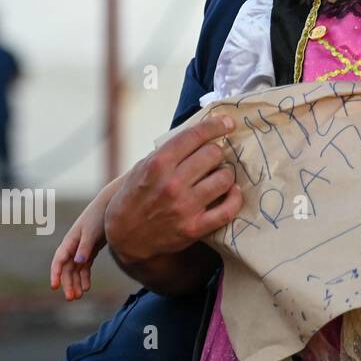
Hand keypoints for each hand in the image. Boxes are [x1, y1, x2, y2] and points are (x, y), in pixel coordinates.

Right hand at [49, 201, 107, 300]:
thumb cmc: (99, 217)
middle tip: (71, 298)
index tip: (54, 286)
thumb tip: (78, 262)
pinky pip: (84, 267)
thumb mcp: (92, 232)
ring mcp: (81, 249)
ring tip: (78, 296)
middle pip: (67, 269)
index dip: (55, 274)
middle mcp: (73, 247)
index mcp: (70, 241)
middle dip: (67, 283)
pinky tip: (87, 287)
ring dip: (75, 283)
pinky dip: (85, 277)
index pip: (59, 260)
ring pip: (75, 270)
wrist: (111, 206)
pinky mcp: (90, 251)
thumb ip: (85, 247)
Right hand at [104, 117, 245, 266]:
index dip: (216, 125)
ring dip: (225, 174)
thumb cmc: (134, 197)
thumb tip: (200, 133)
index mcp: (158, 165)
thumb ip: (167, 152)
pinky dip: (235, 198)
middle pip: (213, 154)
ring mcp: (185, 207)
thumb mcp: (141, 168)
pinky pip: (228, 209)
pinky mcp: (195, 228)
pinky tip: (232, 192)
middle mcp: (172, 184)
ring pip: (224, 178)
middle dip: (217, 152)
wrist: (124, 237)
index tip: (228, 122)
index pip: (194, 136)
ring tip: (219, 175)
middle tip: (213, 158)